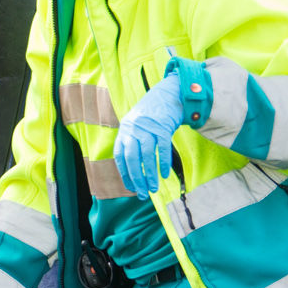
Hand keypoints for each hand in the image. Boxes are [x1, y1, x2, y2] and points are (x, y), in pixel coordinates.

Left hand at [113, 75, 184, 197]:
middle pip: (132, 158)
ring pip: (146, 156)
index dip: (125, 174)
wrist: (167, 93)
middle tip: (142, 193)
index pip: (121, 157)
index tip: (131, 188)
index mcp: (124, 130)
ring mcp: (148, 128)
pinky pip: (162, 149)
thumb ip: (132, 142)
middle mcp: (133, 129)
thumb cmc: (151, 114)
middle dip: (136, 178)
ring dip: (149, 175)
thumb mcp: (135, 124)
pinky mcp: (163, 127)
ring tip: (153, 188)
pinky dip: (163, 163)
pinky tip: (164, 174)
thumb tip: (134, 168)